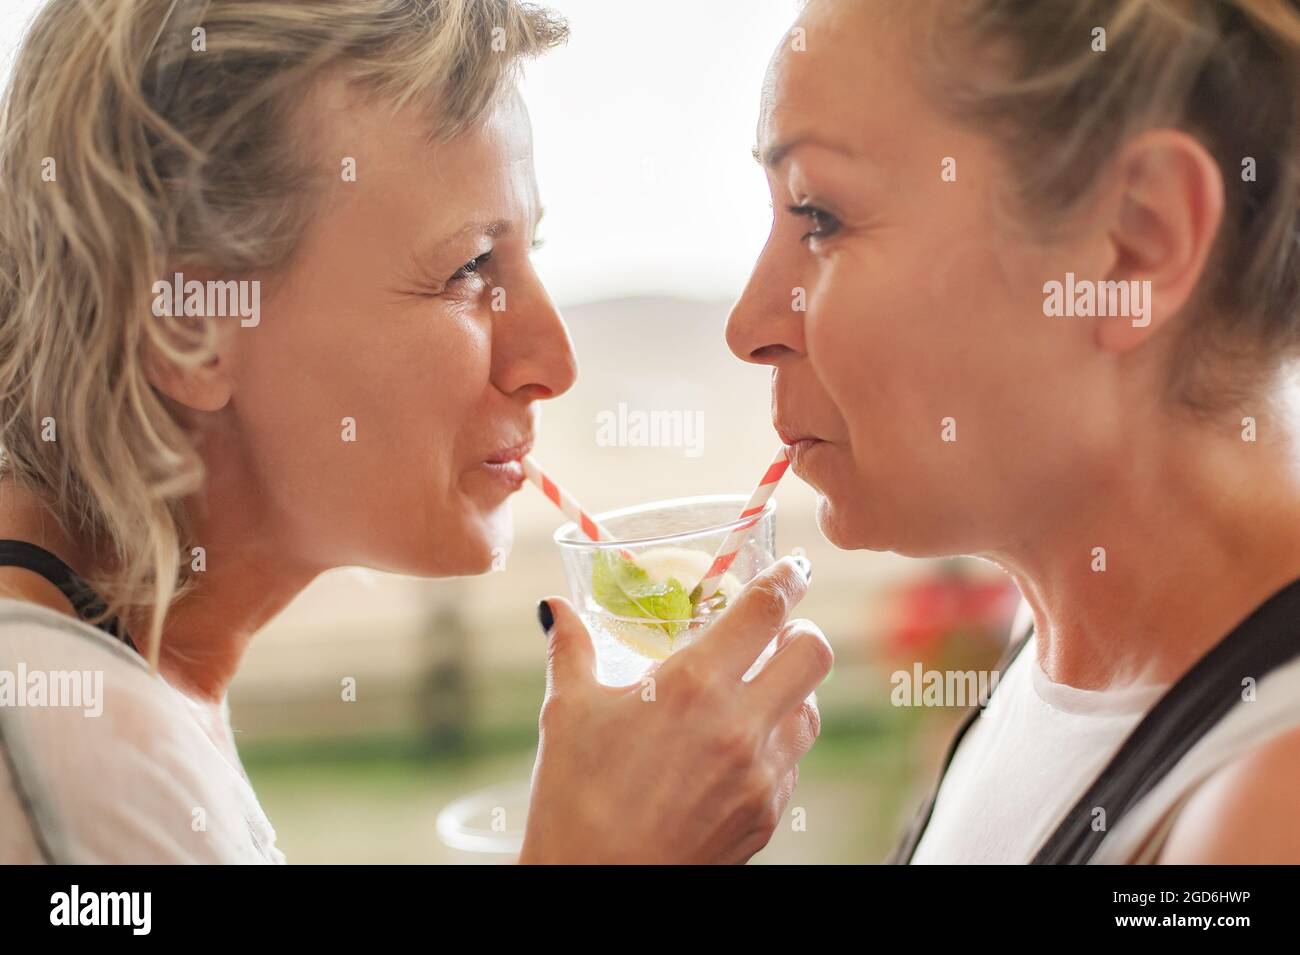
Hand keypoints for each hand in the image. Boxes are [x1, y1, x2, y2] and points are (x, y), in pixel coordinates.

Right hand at [519, 555, 830, 863]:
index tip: (794, 567)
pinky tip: (738, 747)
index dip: (788, 579)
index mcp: (694, 685)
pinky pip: (792, 763)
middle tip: (777, 631)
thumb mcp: (568, 713)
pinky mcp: (767, 816)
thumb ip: (571, 648)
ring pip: (811, 710)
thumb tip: (553, 606)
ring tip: (756, 690)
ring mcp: (761, 775)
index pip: (767, 610)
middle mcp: (741, 724)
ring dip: (792, 690)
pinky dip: (776, 743)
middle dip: (801, 630)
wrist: (595, 888)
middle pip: (815, 653)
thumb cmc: (575, 797)